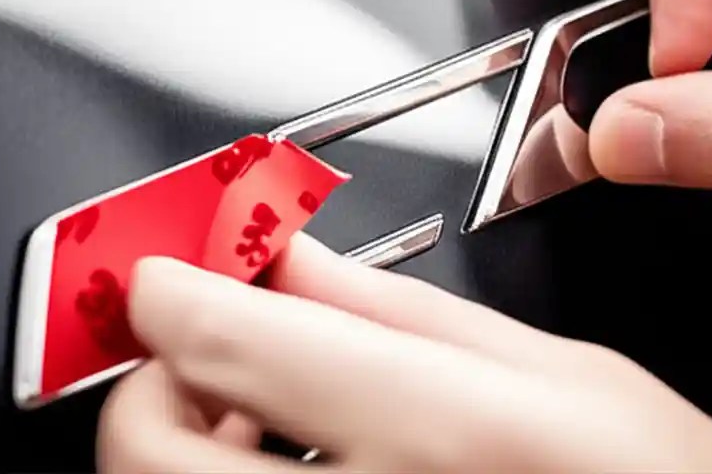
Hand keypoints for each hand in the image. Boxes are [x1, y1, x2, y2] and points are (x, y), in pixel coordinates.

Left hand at [97, 234, 711, 472]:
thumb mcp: (566, 370)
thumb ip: (407, 312)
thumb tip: (293, 257)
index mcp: (447, 428)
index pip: (221, 339)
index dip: (165, 285)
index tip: (164, 268)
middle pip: (145, 451)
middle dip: (148, 381)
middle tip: (200, 344)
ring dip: (181, 442)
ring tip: (256, 408)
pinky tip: (290, 465)